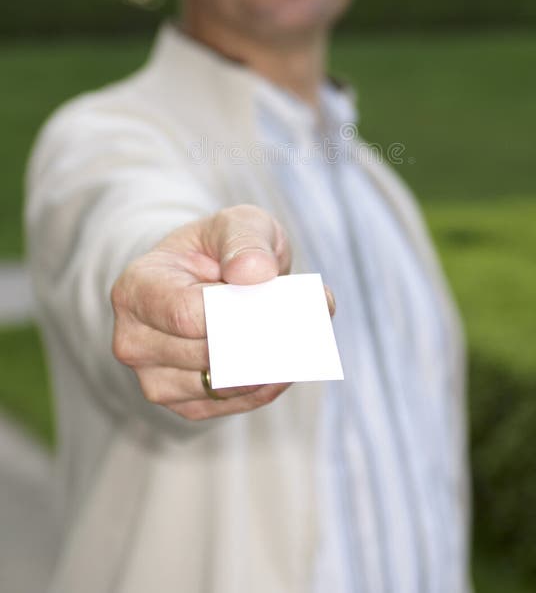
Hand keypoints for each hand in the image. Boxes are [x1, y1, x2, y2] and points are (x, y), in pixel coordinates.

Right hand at [111, 204, 334, 419]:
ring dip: (272, 363)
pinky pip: (236, 403)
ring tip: (303, 335)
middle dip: (263, 336)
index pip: (187, 314)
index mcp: (136, 289)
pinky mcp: (185, 405)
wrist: (205, 279)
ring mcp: (155, 379)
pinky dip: (269, 383)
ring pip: (225, 384)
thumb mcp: (234, 225)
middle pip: (208, 354)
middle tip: (307, 318)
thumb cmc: (217, 249)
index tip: (277, 295)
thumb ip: (245, 240)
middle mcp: (134, 341)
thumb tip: (255, 273)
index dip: (238, 310)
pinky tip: (288, 358)